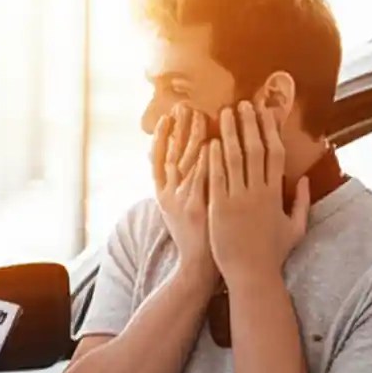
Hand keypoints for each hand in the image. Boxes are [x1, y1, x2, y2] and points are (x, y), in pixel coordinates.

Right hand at [153, 105, 214, 280]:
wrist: (198, 267)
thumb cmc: (192, 239)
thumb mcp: (172, 213)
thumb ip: (173, 188)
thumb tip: (175, 165)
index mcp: (163, 193)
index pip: (160, 157)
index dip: (164, 135)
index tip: (169, 114)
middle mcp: (169, 194)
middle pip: (173, 153)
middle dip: (179, 128)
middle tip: (184, 105)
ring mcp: (184, 200)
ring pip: (187, 160)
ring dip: (193, 136)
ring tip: (198, 113)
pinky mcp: (201, 207)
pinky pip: (203, 177)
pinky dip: (206, 159)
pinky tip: (212, 141)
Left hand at [207, 102, 309, 283]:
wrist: (252, 275)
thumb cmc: (273, 254)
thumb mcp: (294, 228)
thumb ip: (300, 202)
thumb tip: (303, 179)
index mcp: (275, 194)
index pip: (275, 153)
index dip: (269, 130)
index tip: (264, 112)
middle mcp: (258, 192)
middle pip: (254, 149)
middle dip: (248, 124)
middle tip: (242, 104)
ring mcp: (237, 199)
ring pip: (233, 158)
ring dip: (229, 133)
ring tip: (224, 114)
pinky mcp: (219, 208)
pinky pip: (216, 177)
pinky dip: (214, 158)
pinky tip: (210, 141)